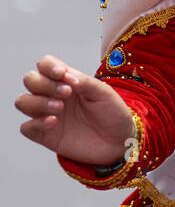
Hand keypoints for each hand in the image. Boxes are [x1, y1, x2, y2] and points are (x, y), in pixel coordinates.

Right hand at [15, 54, 136, 166]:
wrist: (120, 141)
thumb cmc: (112, 113)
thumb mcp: (103, 93)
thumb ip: (84, 82)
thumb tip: (65, 75)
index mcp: (66, 81)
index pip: (45, 65)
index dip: (48, 66)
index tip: (62, 74)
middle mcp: (53, 95)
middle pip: (30, 80)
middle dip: (44, 84)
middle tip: (66, 94)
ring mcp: (47, 115)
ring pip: (23, 102)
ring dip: (37, 102)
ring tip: (60, 108)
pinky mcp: (46, 136)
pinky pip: (26, 128)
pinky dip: (35, 123)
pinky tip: (53, 121)